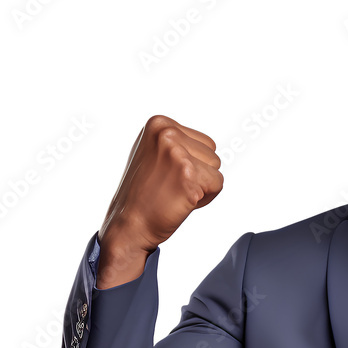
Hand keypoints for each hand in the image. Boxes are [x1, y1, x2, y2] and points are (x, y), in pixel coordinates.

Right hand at [99, 114, 221, 252]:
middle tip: (171, 186)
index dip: (193, 164)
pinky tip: (182, 201)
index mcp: (158, 123)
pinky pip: (217, 184)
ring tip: (175, 192)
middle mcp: (167, 133)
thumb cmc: (144, 193)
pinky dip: (206, 198)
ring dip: (202, 186)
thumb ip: (175, 142)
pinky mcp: (188, 174)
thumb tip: (207, 143)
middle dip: (199, 174)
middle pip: (213, 154)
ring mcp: (177, 153)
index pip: (205, 143)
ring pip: (216, 169)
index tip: (167, 174)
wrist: (129, 224)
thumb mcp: (153, 153)